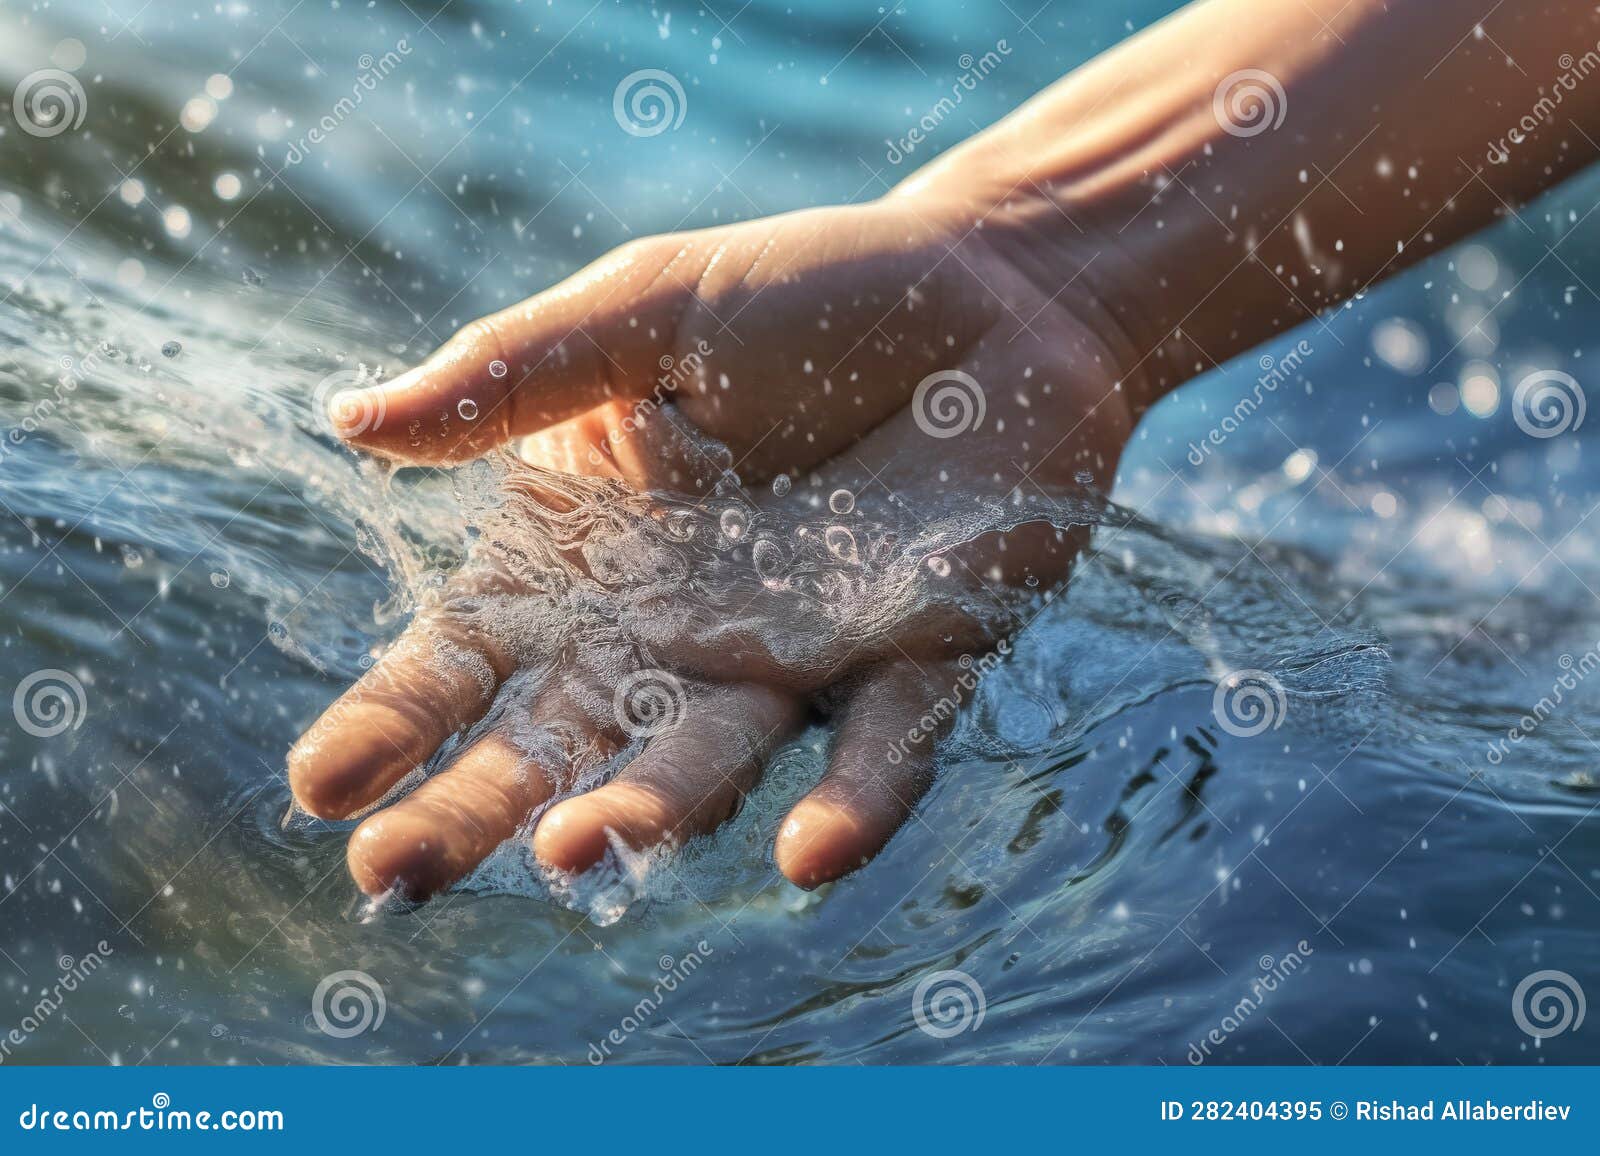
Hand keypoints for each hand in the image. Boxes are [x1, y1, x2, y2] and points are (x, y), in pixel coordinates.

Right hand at [288, 190, 1140, 900]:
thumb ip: (517, 372)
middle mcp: (676, 631)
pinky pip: (882, 748)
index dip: (395, 719)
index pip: (471, 654)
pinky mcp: (918, 659)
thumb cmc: (807, 294)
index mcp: (592, 552)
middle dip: (478, 811)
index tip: (319, 786)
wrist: (991, 291)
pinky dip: (850, 802)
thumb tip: (350, 419)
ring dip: (644, 813)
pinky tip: (807, 855)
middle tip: (396, 878)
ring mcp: (794, 658)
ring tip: (575, 856)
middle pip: (560, 743)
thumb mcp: (648, 308)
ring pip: (706, 760)